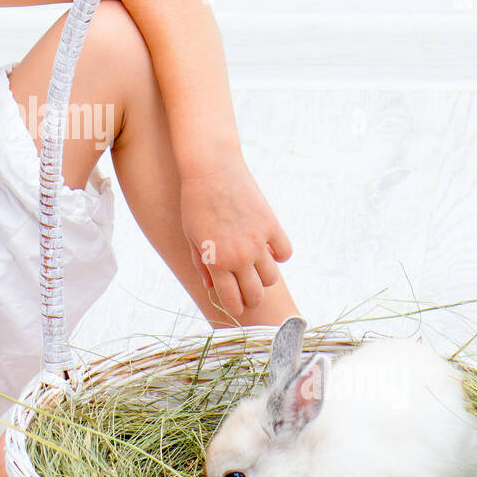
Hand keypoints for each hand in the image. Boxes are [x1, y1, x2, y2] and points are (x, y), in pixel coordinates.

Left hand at [180, 159, 291, 321]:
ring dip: (264, 278)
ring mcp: (258, 241)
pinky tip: (269, 249)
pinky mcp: (272, 225)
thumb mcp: (192, 236)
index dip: (235, 308)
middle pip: (255, 295)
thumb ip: (202, 264)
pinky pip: (285, 253)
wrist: (211, 169)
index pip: (232, 301)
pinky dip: (279, 255)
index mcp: (216, 262)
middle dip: (251, 298)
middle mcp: (239, 256)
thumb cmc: (195, 202)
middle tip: (248, 292)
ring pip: (271, 278)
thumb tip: (211, 286)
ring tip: (257, 269)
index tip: (236, 305)